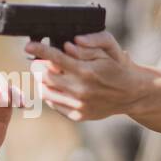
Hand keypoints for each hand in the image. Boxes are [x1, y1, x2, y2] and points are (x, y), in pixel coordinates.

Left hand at [23, 31, 160, 120]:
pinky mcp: (78, 115)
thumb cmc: (117, 68)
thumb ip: (88, 46)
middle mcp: (80, 90)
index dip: (39, 50)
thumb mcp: (108, 51)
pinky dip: (50, 93)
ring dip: (40, 81)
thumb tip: (67, 45)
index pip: (55, 58)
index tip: (28, 45)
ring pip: (45, 91)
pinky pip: (54, 104)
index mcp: (86, 71)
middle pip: (44, 76)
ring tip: (44, 73)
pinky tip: (54, 86)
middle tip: (37, 60)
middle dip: (37, 66)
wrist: (132, 94)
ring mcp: (78, 105)